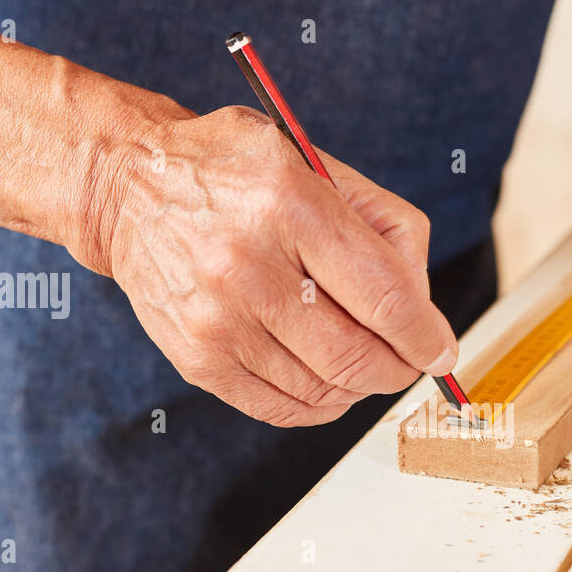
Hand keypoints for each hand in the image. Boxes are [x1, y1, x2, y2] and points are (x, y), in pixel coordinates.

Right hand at [93, 105, 457, 426]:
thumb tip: (423, 309)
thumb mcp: (315, 163)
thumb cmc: (235, 173)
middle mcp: (248, 265)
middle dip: (398, 369)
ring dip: (359, 386)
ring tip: (364, 362)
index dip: (426, 337)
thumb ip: (384, 225)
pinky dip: (320, 405)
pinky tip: (329, 383)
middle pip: (356, 355)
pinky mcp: (197, 357)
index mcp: (290, 204)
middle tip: (409, 363)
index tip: (441, 352)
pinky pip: (281, 408)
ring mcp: (217, 319)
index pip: (384, 297)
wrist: (130, 186)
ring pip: (323, 389)